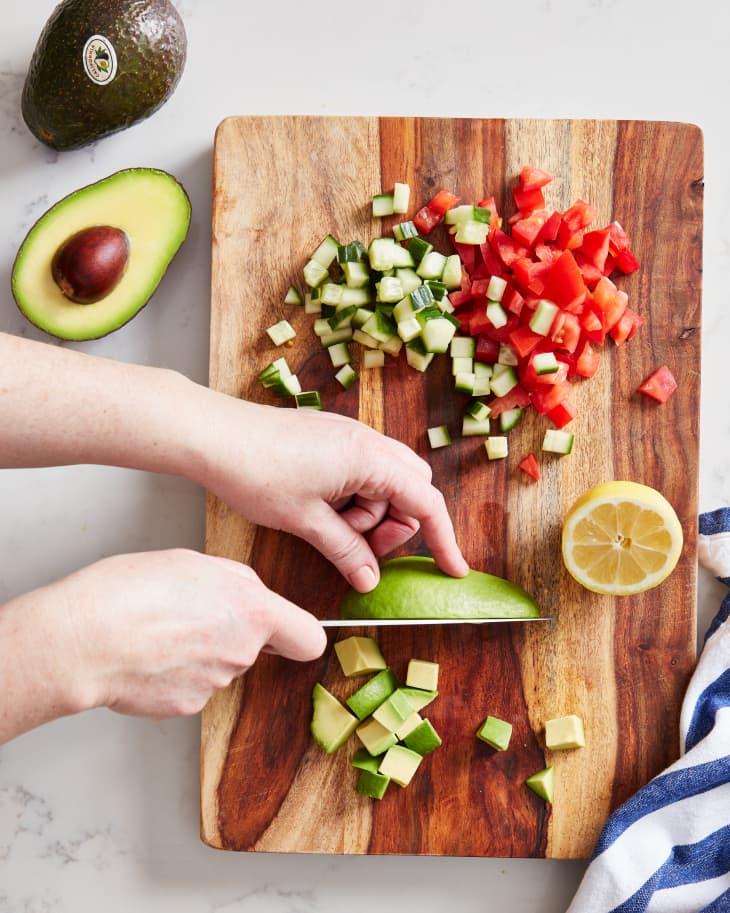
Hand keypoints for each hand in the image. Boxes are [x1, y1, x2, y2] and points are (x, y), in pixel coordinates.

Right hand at [0, 549, 325, 738]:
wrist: (82, 640)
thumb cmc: (129, 593)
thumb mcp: (193, 562)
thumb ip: (235, 581)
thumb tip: (246, 595)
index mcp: (253, 612)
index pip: (309, 638)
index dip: (299, 634)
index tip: (287, 630)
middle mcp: (242, 653)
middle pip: (256, 647)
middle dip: (233, 632)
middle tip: (192, 611)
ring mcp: (215, 684)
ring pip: (221, 665)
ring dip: (201, 650)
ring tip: (160, 628)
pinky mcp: (186, 707)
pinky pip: (193, 684)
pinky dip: (177, 672)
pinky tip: (149, 654)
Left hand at [191, 395, 468, 591]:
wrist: (213, 434)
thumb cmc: (256, 471)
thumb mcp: (306, 522)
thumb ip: (346, 551)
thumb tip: (370, 580)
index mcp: (370, 459)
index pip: (426, 503)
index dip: (443, 540)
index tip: (453, 569)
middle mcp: (368, 442)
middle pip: (411, 490)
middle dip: (396, 527)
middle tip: (360, 550)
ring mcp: (349, 437)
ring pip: (386, 483)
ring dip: (370, 514)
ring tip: (329, 527)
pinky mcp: (332, 438)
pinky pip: (362, 472)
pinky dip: (354, 498)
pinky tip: (322, 510)